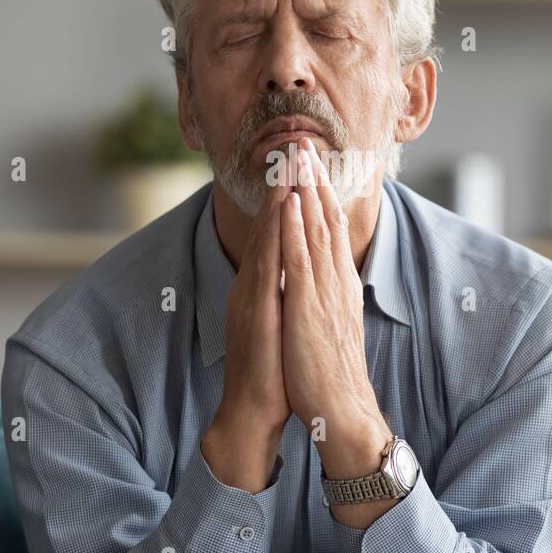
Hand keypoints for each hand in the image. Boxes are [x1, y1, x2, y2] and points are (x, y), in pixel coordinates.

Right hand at [220, 176, 291, 430]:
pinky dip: (274, 236)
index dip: (287, 193)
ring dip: (276, 199)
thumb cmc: (272, 367)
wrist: (254, 409)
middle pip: (268, 224)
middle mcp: (251, 283)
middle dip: (282, 183)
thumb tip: (296, 264)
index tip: (301, 159)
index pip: (275, 230)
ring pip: (264, 238)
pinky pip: (265, 267)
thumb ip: (283, 288)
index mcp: (260, 284)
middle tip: (295, 143)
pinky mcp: (255, 313)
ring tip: (289, 163)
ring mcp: (250, 296)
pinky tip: (282, 213)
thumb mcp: (280, 317)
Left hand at [280, 138, 390, 477]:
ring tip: (298, 155)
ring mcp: (324, 290)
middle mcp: (336, 280)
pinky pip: (301, 257)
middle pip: (326, 218)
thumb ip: (325, 297)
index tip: (314, 163)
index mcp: (339, 284)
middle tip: (306, 140)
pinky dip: (296, 226)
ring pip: (316, 229)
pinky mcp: (308, 305)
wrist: (341, 408)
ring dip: (306, 189)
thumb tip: (319, 278)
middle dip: (316, 178)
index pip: (332, 229)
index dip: (322, 193)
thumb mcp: (330, 324)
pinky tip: (290, 201)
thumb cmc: (330, 373)